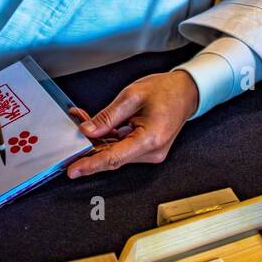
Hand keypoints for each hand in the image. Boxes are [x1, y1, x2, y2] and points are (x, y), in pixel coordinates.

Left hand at [66, 71, 198, 177]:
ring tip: (86, 119)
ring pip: (115, 152)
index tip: (74, 170)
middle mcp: (152, 151)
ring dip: (98, 139)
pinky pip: (122, 148)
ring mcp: (151, 153)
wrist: (186, 92)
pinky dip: (108, 138)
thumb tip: (88, 130)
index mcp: (151, 138)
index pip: (115, 157)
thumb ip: (108, 116)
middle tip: (76, 126)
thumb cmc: (166, 91)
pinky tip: (99, 126)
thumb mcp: (132, 96)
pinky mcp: (147, 150)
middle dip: (90, 144)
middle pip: (112, 156)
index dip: (92, 165)